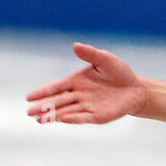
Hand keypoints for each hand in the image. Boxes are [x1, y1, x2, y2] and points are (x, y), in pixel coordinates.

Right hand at [26, 43, 148, 124]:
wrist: (136, 88)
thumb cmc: (119, 73)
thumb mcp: (105, 59)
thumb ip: (90, 53)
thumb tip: (75, 45)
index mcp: (77, 81)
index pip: (56, 87)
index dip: (43, 92)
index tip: (29, 97)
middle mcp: (79, 95)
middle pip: (58, 102)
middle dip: (43, 107)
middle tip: (29, 112)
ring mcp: (88, 107)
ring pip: (67, 111)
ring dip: (54, 116)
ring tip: (39, 120)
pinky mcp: (98, 116)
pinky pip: (84, 117)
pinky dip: (74, 118)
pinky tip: (63, 119)